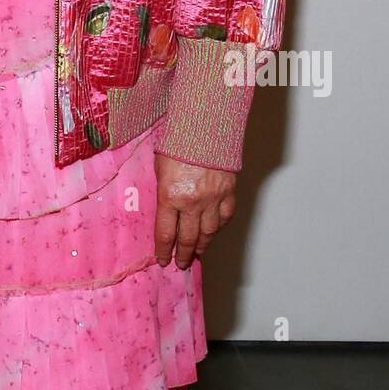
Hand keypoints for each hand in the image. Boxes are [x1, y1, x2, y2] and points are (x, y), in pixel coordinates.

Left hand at [153, 153, 236, 268]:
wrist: (205, 126)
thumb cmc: (178, 142)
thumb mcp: (159, 166)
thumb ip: (162, 188)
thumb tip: (164, 207)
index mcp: (170, 196)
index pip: (165, 233)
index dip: (163, 250)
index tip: (162, 260)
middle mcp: (192, 202)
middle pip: (187, 238)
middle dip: (183, 254)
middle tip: (180, 263)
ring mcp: (213, 199)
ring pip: (208, 232)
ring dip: (201, 245)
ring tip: (196, 253)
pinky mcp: (228, 192)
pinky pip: (225, 217)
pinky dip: (219, 227)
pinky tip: (213, 232)